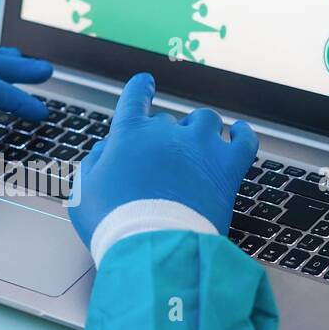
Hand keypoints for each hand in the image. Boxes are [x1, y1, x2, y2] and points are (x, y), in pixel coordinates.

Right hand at [68, 73, 258, 246]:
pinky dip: (243, 134)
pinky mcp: (227, 169)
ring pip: (205, 121)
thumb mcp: (84, 191)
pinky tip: (239, 133)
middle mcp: (167, 133)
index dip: (140, 88)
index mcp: (130, 134)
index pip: (135, 97)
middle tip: (159, 164)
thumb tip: (108, 147)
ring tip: (197, 147)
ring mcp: (200, 147)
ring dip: (200, 129)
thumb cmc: (114, 223)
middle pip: (167, 121)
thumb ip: (95, 161)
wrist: (153, 246)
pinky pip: (244, 140)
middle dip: (163, 136)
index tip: (145, 83)